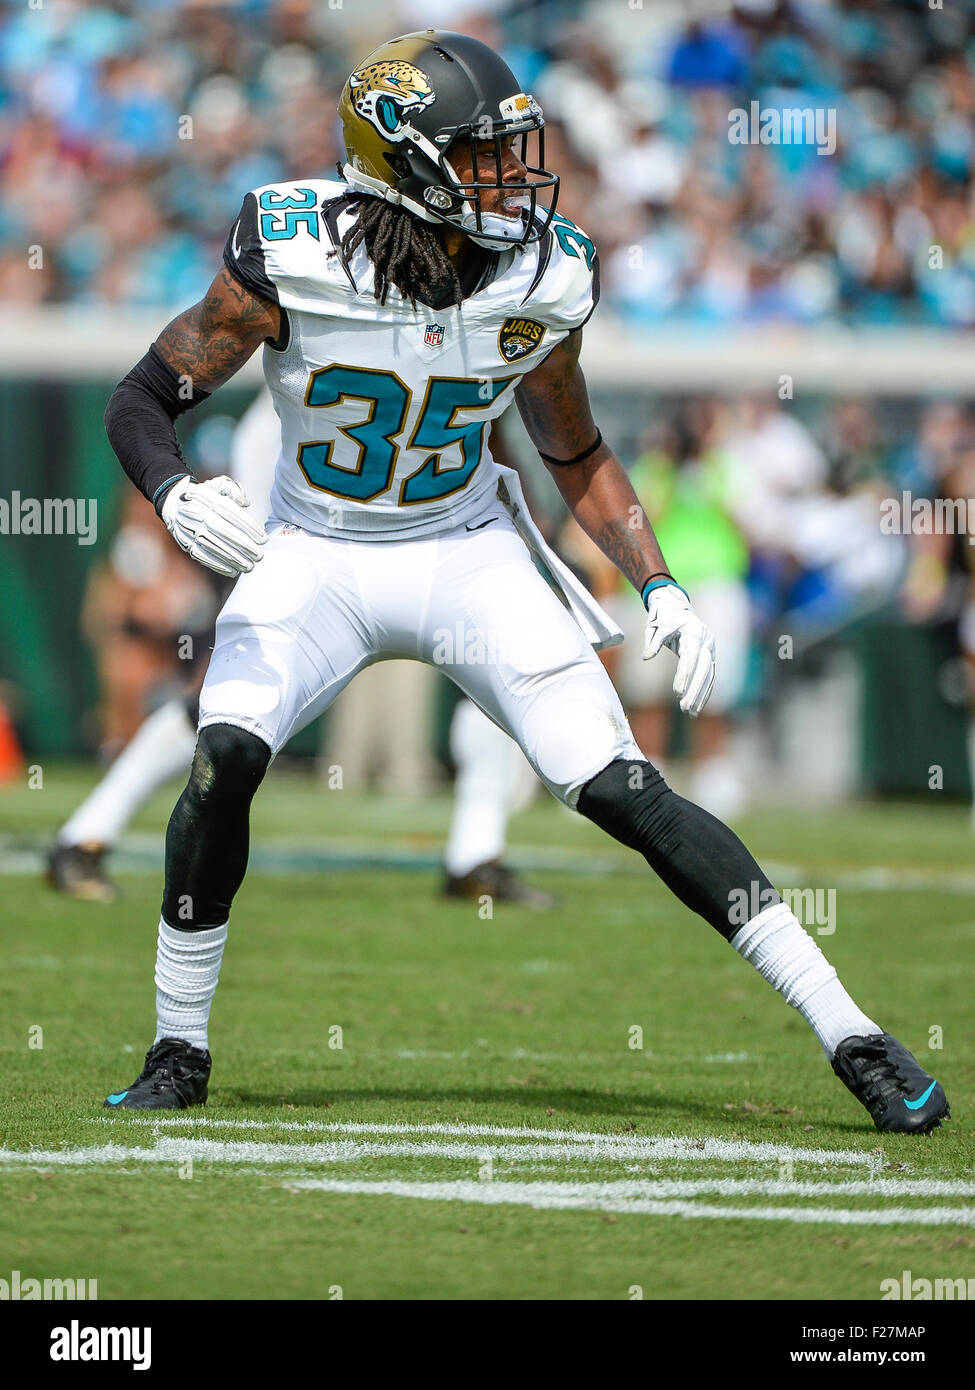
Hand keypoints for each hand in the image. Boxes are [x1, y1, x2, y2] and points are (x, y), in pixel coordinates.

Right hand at [161, 476, 265, 577]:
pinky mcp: (185, 543)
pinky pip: (202, 556)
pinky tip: (233, 570)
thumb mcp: (218, 485)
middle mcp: (197, 513)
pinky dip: (218, 565)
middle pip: (222, 531)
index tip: (263, 539)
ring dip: (233, 559)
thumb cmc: (206, 496)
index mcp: (207, 498)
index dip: (249, 527)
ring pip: (213, 546)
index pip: (231, 513)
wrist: (175, 504)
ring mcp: (189, 529)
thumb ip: (234, 490)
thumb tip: (245, 503)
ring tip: (249, 566)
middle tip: (259, 555)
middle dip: (243, 545)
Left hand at [643, 583, 715, 716]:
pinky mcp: (710, 655)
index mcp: (694, 631)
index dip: (685, 675)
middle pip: (703, 669)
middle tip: (685, 708)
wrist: (677, 606)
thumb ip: (653, 641)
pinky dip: (704, 691)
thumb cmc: (664, 616)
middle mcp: (707, 640)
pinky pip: (709, 675)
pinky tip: (697, 705)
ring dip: (700, 694)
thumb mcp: (656, 626)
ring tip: (690, 712)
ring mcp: (711, 648)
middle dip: (695, 690)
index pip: (691, 657)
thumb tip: (646, 657)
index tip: (678, 693)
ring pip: (709, 674)